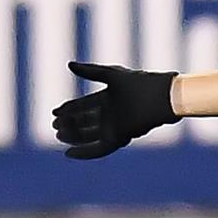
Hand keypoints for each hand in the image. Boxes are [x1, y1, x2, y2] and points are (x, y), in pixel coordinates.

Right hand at [52, 62, 179, 158]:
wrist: (162, 97)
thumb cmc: (140, 83)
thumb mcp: (112, 75)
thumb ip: (90, 72)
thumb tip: (69, 65)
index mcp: (108, 98)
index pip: (83, 105)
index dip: (69, 109)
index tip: (55, 112)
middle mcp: (111, 114)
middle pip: (84, 121)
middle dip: (69, 123)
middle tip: (55, 125)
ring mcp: (115, 126)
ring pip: (89, 135)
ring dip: (74, 136)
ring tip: (59, 135)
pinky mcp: (120, 138)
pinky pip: (99, 149)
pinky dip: (85, 152)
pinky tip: (70, 153)